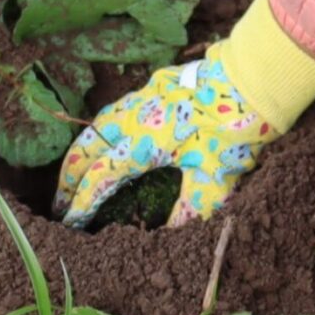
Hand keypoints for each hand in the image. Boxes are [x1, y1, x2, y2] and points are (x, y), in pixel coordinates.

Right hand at [52, 46, 270, 228]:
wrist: (254, 80)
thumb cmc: (234, 130)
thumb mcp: (215, 178)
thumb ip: (189, 210)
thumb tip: (169, 234)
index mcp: (144, 142)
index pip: (100, 176)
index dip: (82, 202)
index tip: (71, 223)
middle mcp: (136, 116)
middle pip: (87, 147)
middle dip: (69, 176)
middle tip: (60, 203)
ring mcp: (145, 96)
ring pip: (99, 123)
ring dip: (83, 149)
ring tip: (75, 173)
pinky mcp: (158, 84)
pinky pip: (117, 107)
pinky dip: (102, 127)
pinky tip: (108, 136)